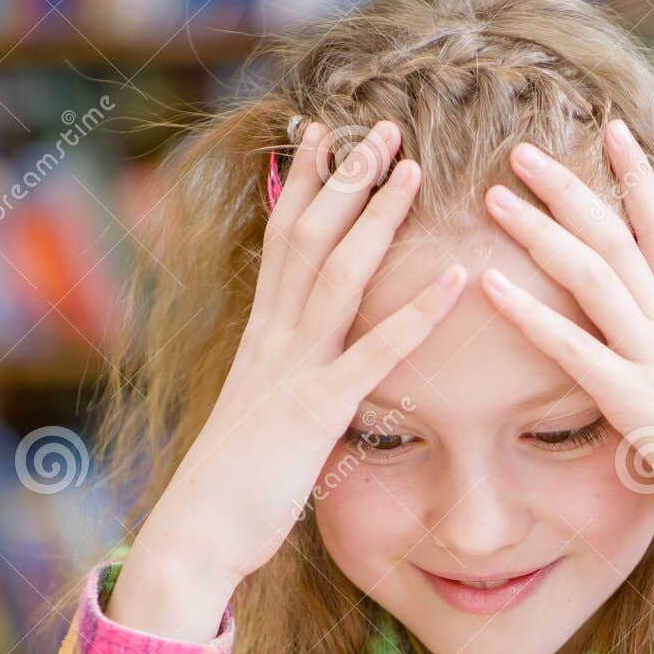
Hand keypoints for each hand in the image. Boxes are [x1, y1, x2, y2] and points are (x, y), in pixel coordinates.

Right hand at [111, 120, 466, 640]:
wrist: (196, 531)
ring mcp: (291, 369)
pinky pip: (374, 353)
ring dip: (376, 217)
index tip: (324, 130)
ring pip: (336, 274)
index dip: (303, 181)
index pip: (281, 240)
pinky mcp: (316, 411)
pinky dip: (418, 313)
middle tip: (381, 123)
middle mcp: (272, 339)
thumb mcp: (255, 414)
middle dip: (344, 176)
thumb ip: (278, 376)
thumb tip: (293, 356)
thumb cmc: (229, 484)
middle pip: (308, 236)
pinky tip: (457, 279)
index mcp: (260, 337)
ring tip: (411, 166)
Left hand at [477, 120, 653, 622]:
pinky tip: (488, 286)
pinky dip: (528, 313)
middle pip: (618, 235)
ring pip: (595, 274)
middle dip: (570, 187)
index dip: (638, 176)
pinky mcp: (634, 400)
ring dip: (541, 230)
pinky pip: (572, 347)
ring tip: (495, 197)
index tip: (613, 129)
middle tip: (520, 150)